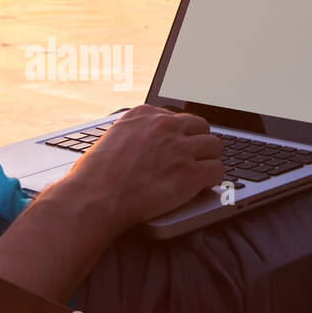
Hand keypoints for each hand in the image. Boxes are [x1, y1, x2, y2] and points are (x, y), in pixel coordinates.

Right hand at [56, 104, 224, 230]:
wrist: (95, 198)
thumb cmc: (94, 176)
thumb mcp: (110, 138)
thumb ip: (133, 135)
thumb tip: (142, 146)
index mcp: (144, 114)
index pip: (177, 117)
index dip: (180, 135)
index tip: (179, 146)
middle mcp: (165, 126)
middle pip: (201, 126)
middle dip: (198, 143)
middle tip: (194, 159)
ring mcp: (180, 149)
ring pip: (215, 146)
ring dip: (209, 160)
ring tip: (202, 173)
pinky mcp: (191, 173)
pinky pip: (218, 170)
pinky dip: (214, 180)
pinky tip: (205, 187)